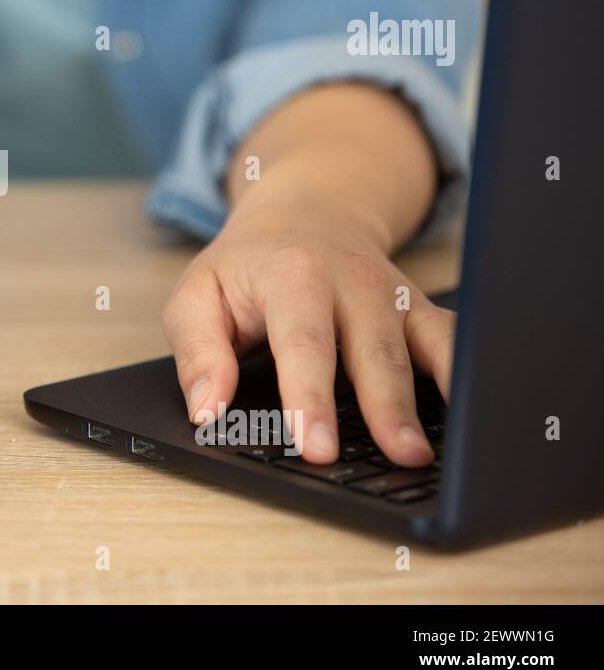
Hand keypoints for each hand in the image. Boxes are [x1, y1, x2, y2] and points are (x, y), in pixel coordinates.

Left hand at [161, 188, 453, 466]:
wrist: (304, 213)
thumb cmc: (246, 266)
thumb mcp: (196, 296)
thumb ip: (198, 353)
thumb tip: (207, 411)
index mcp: (293, 275)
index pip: (304, 342)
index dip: (310, 396)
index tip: (315, 444)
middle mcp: (354, 283)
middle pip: (373, 350)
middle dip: (385, 406)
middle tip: (396, 456)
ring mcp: (395, 297)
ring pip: (422, 348)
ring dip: (431, 400)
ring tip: (431, 450)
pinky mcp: (421, 312)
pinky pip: (454, 341)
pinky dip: (466, 375)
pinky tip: (473, 416)